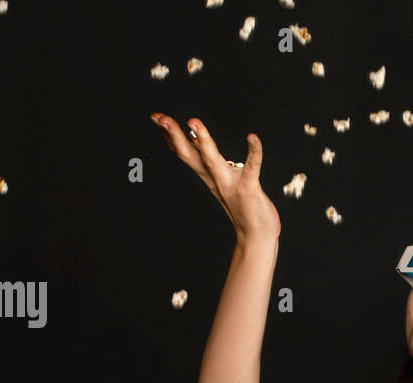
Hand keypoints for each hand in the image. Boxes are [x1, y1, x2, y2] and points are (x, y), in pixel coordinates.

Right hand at [150, 113, 280, 243]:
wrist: (256, 236)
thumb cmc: (243, 206)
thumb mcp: (220, 180)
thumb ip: (209, 161)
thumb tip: (194, 138)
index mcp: (208, 176)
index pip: (183, 152)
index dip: (169, 135)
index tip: (156, 117)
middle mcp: (215, 179)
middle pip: (189, 155)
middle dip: (174, 135)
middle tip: (161, 117)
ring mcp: (230, 183)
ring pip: (212, 159)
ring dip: (202, 140)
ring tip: (193, 121)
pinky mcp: (249, 188)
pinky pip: (252, 166)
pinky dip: (254, 152)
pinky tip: (252, 137)